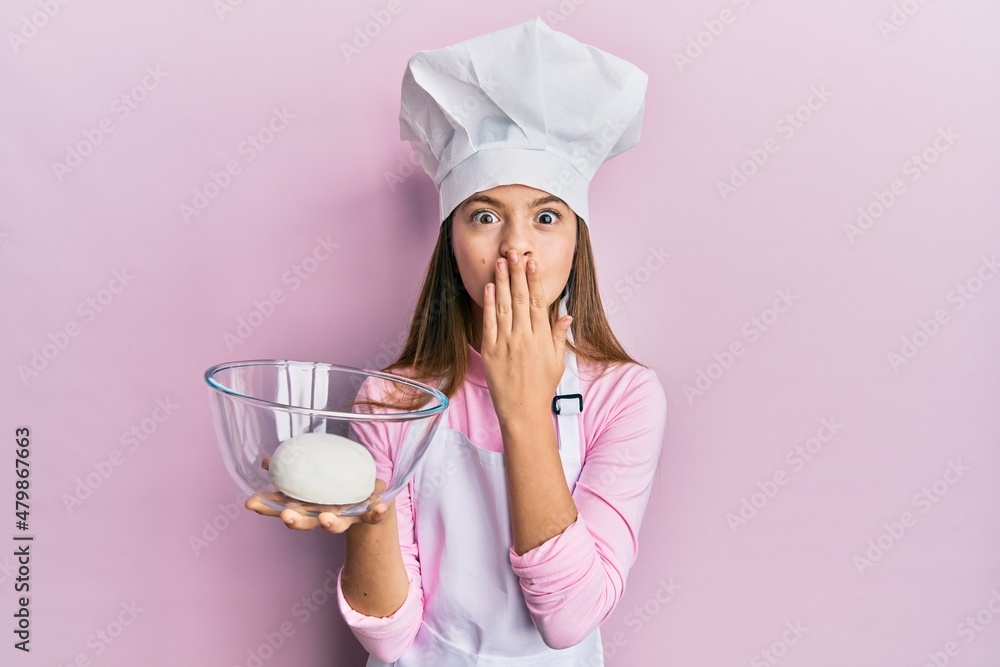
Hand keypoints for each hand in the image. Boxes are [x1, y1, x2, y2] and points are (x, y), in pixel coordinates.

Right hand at [244, 457, 390, 533]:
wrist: (369, 497)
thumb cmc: (335, 483)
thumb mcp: (313, 473)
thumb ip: (292, 468)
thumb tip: (267, 461)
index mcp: (308, 505)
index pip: (283, 507)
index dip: (266, 507)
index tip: (250, 503)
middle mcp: (324, 515)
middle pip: (306, 523)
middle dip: (296, 521)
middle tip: (286, 516)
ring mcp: (347, 517)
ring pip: (336, 525)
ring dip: (330, 523)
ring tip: (325, 519)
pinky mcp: (369, 513)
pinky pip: (373, 515)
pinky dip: (376, 512)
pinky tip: (380, 506)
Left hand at [482, 250, 572, 423]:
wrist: (522, 410)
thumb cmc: (541, 386)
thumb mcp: (557, 361)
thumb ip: (559, 336)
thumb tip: (566, 316)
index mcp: (541, 338)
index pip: (538, 302)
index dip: (534, 280)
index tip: (532, 262)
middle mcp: (523, 337)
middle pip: (520, 299)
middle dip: (517, 274)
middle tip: (514, 253)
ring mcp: (505, 343)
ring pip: (504, 306)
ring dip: (502, 282)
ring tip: (501, 262)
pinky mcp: (490, 351)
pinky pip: (489, 323)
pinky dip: (489, 304)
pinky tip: (490, 287)